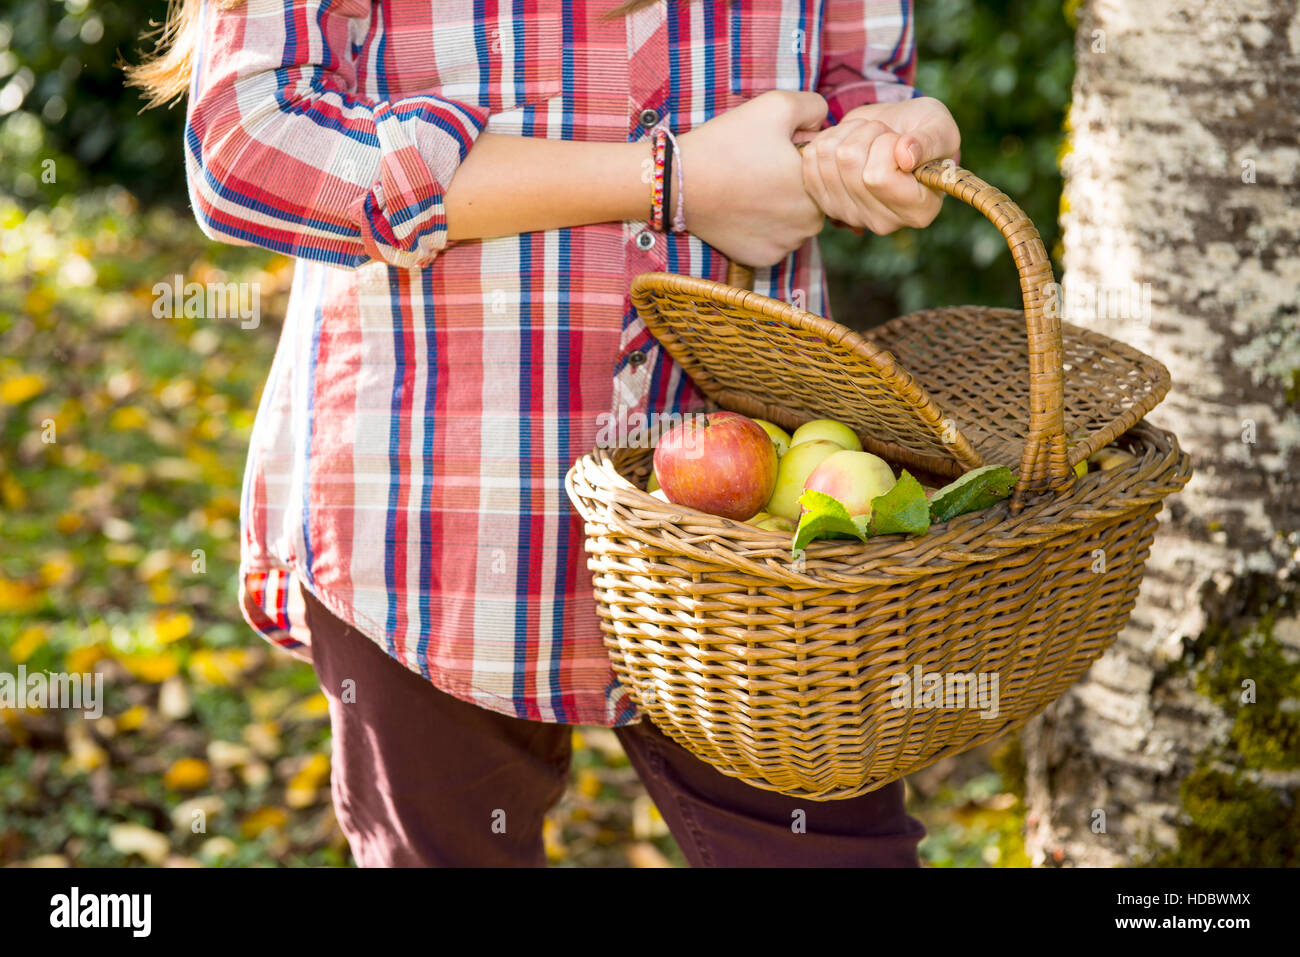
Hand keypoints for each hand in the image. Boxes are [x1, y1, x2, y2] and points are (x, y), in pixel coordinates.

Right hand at [679, 91, 826, 267]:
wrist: (680, 182)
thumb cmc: (728, 143)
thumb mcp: (776, 105)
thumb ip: (814, 106)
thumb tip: (825, 123)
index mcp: (817, 184)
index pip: (821, 166)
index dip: (798, 152)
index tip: (770, 148)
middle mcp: (810, 222)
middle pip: (812, 197)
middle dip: (793, 183)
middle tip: (758, 169)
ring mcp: (787, 245)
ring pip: (795, 222)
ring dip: (780, 208)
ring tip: (749, 189)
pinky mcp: (765, 259)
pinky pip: (775, 241)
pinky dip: (763, 229)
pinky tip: (743, 212)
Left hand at [799, 97, 959, 234]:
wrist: (897, 133)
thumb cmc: (925, 132)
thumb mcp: (940, 128)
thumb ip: (930, 141)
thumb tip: (905, 156)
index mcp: (918, 211)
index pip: (878, 177)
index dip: (886, 146)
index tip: (902, 140)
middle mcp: (882, 222)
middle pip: (849, 162)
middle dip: (868, 132)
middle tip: (886, 134)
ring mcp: (848, 216)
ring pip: (829, 155)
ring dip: (850, 132)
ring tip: (870, 136)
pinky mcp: (824, 202)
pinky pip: (812, 157)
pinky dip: (829, 137)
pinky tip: (849, 141)